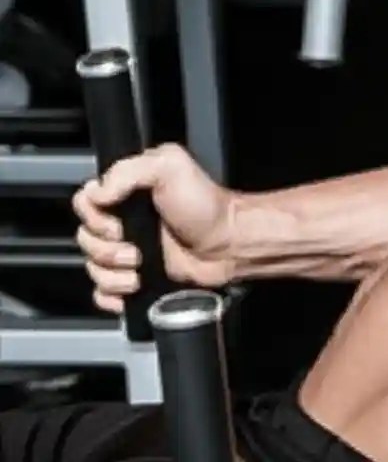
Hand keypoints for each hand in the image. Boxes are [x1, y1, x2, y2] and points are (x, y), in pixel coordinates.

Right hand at [72, 143, 235, 312]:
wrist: (230, 244)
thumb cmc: (207, 206)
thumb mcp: (170, 167)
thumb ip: (128, 170)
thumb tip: (97, 193)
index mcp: (126, 193)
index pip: (84, 203)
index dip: (94, 216)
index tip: (118, 221)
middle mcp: (125, 222)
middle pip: (85, 239)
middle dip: (107, 248)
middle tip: (137, 249)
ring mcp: (130, 252)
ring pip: (94, 267)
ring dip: (113, 273)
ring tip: (141, 267)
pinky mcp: (138, 279)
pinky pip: (105, 291)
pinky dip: (112, 294)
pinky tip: (132, 288)